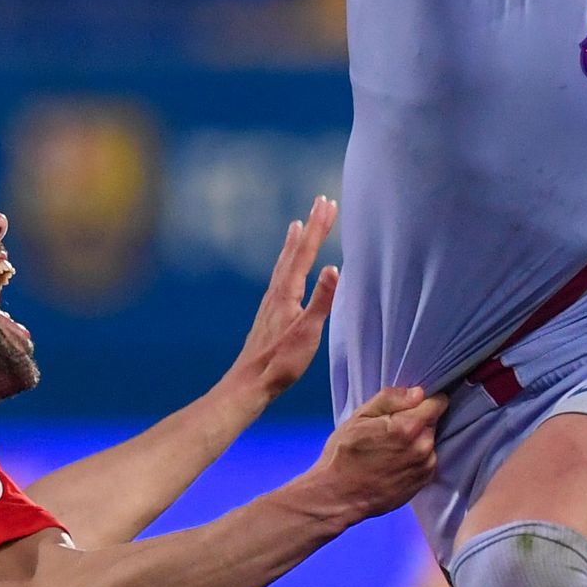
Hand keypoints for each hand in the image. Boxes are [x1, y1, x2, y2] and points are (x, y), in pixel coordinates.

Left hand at [225, 196, 337, 402]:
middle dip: (310, 227)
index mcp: (287, 293)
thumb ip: (322, 300)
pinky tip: (286, 269)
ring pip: (284, 262)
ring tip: (297, 225)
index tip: (328, 204)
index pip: (306, 253)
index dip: (318, 228)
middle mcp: (277, 291)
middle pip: (295, 251)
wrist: (250, 383)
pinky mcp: (269, 313)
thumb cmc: (281, 362)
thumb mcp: (308, 332)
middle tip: (320, 203)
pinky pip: (280, 276)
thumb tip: (335, 268)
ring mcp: (271, 302)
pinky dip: (286, 262)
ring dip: (294, 242)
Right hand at [301, 386, 444, 523]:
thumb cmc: (343, 455)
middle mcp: (422, 447)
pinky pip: (427, 459)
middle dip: (416, 421)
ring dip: (417, 441)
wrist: (339, 496)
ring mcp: (425, 466)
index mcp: (408, 427)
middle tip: (390, 430)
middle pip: (432, 422)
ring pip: (429, 441)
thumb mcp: (359, 417)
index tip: (410, 405)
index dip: (424, 400)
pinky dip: (416, 458)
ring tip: (391, 449)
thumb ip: (390, 399)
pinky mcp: (424, 481)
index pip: (437, 403)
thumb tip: (418, 393)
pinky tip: (395, 462)